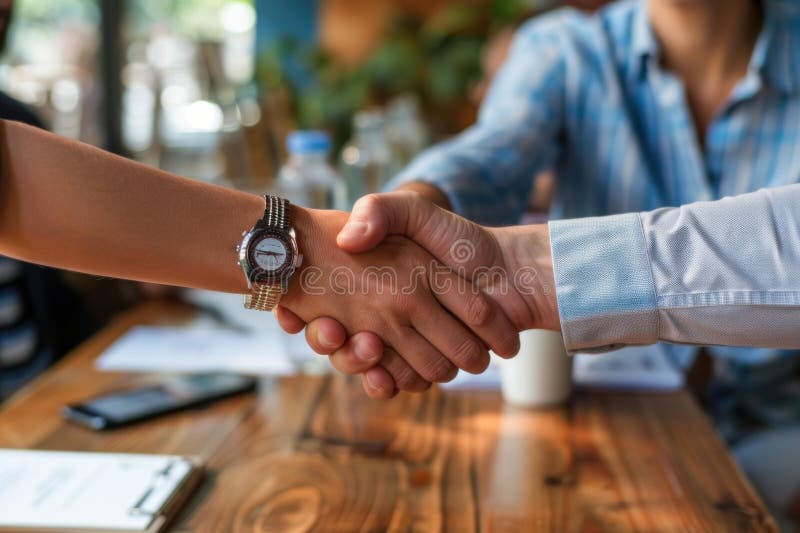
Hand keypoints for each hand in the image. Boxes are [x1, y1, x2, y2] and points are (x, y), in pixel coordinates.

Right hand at [278, 205, 520, 396]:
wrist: (510, 272)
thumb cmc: (460, 239)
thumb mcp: (412, 211)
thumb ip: (379, 211)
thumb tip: (347, 240)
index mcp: (370, 283)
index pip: (322, 307)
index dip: (307, 314)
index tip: (294, 313)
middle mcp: (382, 313)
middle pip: (341, 339)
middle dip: (332, 341)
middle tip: (334, 331)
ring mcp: (400, 339)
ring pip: (363, 363)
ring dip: (355, 362)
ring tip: (366, 344)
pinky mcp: (420, 363)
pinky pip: (393, 381)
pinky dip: (384, 383)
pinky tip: (382, 375)